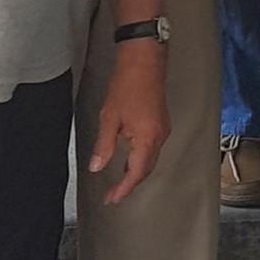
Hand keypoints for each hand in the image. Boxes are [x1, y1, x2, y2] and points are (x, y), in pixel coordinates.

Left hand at [88, 46, 168, 204]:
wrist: (144, 60)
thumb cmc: (128, 84)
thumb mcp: (109, 117)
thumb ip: (104, 145)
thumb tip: (97, 166)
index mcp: (147, 138)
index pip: (136, 173)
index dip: (123, 188)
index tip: (112, 198)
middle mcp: (159, 136)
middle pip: (146, 169)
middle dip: (130, 183)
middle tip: (113, 194)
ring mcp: (163, 128)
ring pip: (151, 159)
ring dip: (136, 171)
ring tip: (119, 180)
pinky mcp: (161, 121)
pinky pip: (153, 147)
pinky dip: (142, 158)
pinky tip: (130, 157)